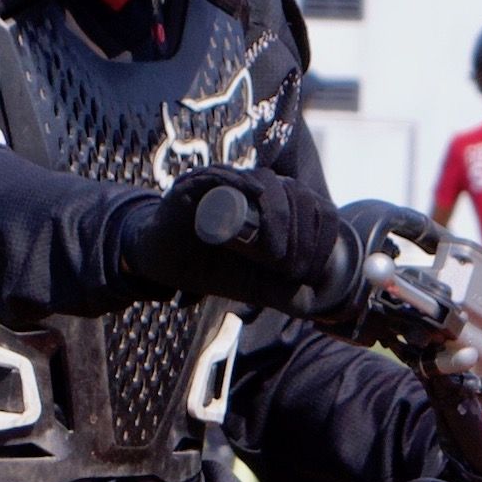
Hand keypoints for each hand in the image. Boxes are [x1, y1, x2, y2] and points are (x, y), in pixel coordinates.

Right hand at [119, 165, 341, 309]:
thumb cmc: (210, 266)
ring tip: (276, 254)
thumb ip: (280, 292)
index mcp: (270, 203)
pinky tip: (256, 195)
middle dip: (300, 232)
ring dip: (277, 216)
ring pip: (263, 183)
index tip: (311, 269)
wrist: (161, 264)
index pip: (309, 204)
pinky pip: (219, 176)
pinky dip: (239, 182)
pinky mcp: (192, 185)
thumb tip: (314, 305)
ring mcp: (223, 182)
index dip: (319, 233)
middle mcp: (251, 186)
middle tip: (292, 268)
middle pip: (292, 193)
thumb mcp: (251, 283)